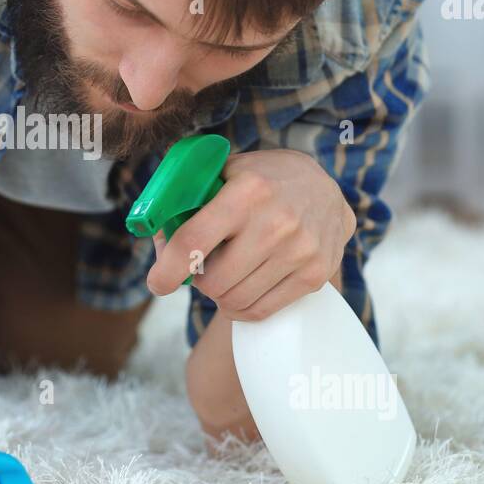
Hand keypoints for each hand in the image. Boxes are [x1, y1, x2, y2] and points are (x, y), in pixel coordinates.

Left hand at [148, 148, 354, 321]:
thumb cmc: (262, 180)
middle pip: (213, 281)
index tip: (157, 283)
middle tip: (199, 269)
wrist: (326, 189)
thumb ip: (188, 200)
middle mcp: (277, 222)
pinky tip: (240, 288)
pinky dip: (240, 308)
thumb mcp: (225, 172)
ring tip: (224, 274)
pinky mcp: (315, 274)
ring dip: (220, 294)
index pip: (194, 241)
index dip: (167, 270)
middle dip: (197, 280)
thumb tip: (161, 242)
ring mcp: (300, 251)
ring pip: (235, 300)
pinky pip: (261, 311)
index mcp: (248, 190)